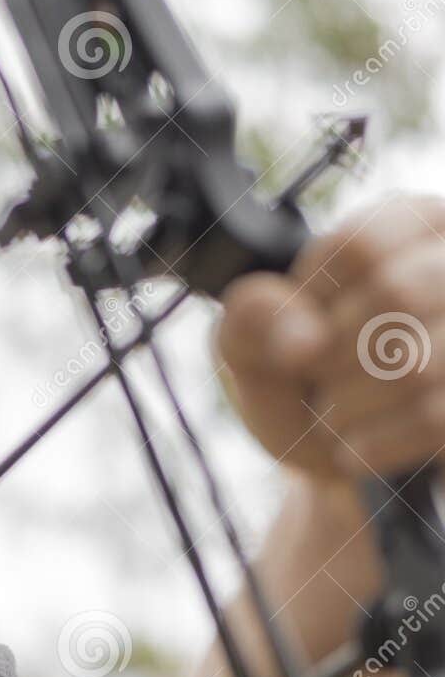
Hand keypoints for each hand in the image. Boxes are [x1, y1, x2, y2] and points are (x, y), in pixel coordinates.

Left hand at [218, 194, 444, 479]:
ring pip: (418, 363)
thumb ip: (250, 321)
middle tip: (312, 381)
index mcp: (411, 227)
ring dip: (346, 406)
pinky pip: (432, 418)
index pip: (358, 246)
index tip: (293, 335)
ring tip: (328, 416)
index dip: (306, 303)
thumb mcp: (252, 345)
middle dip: (330, 356)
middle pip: (398, 292)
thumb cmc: (299, 379)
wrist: (343, 449)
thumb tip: (302, 339)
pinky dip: (372, 444)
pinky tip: (352, 445)